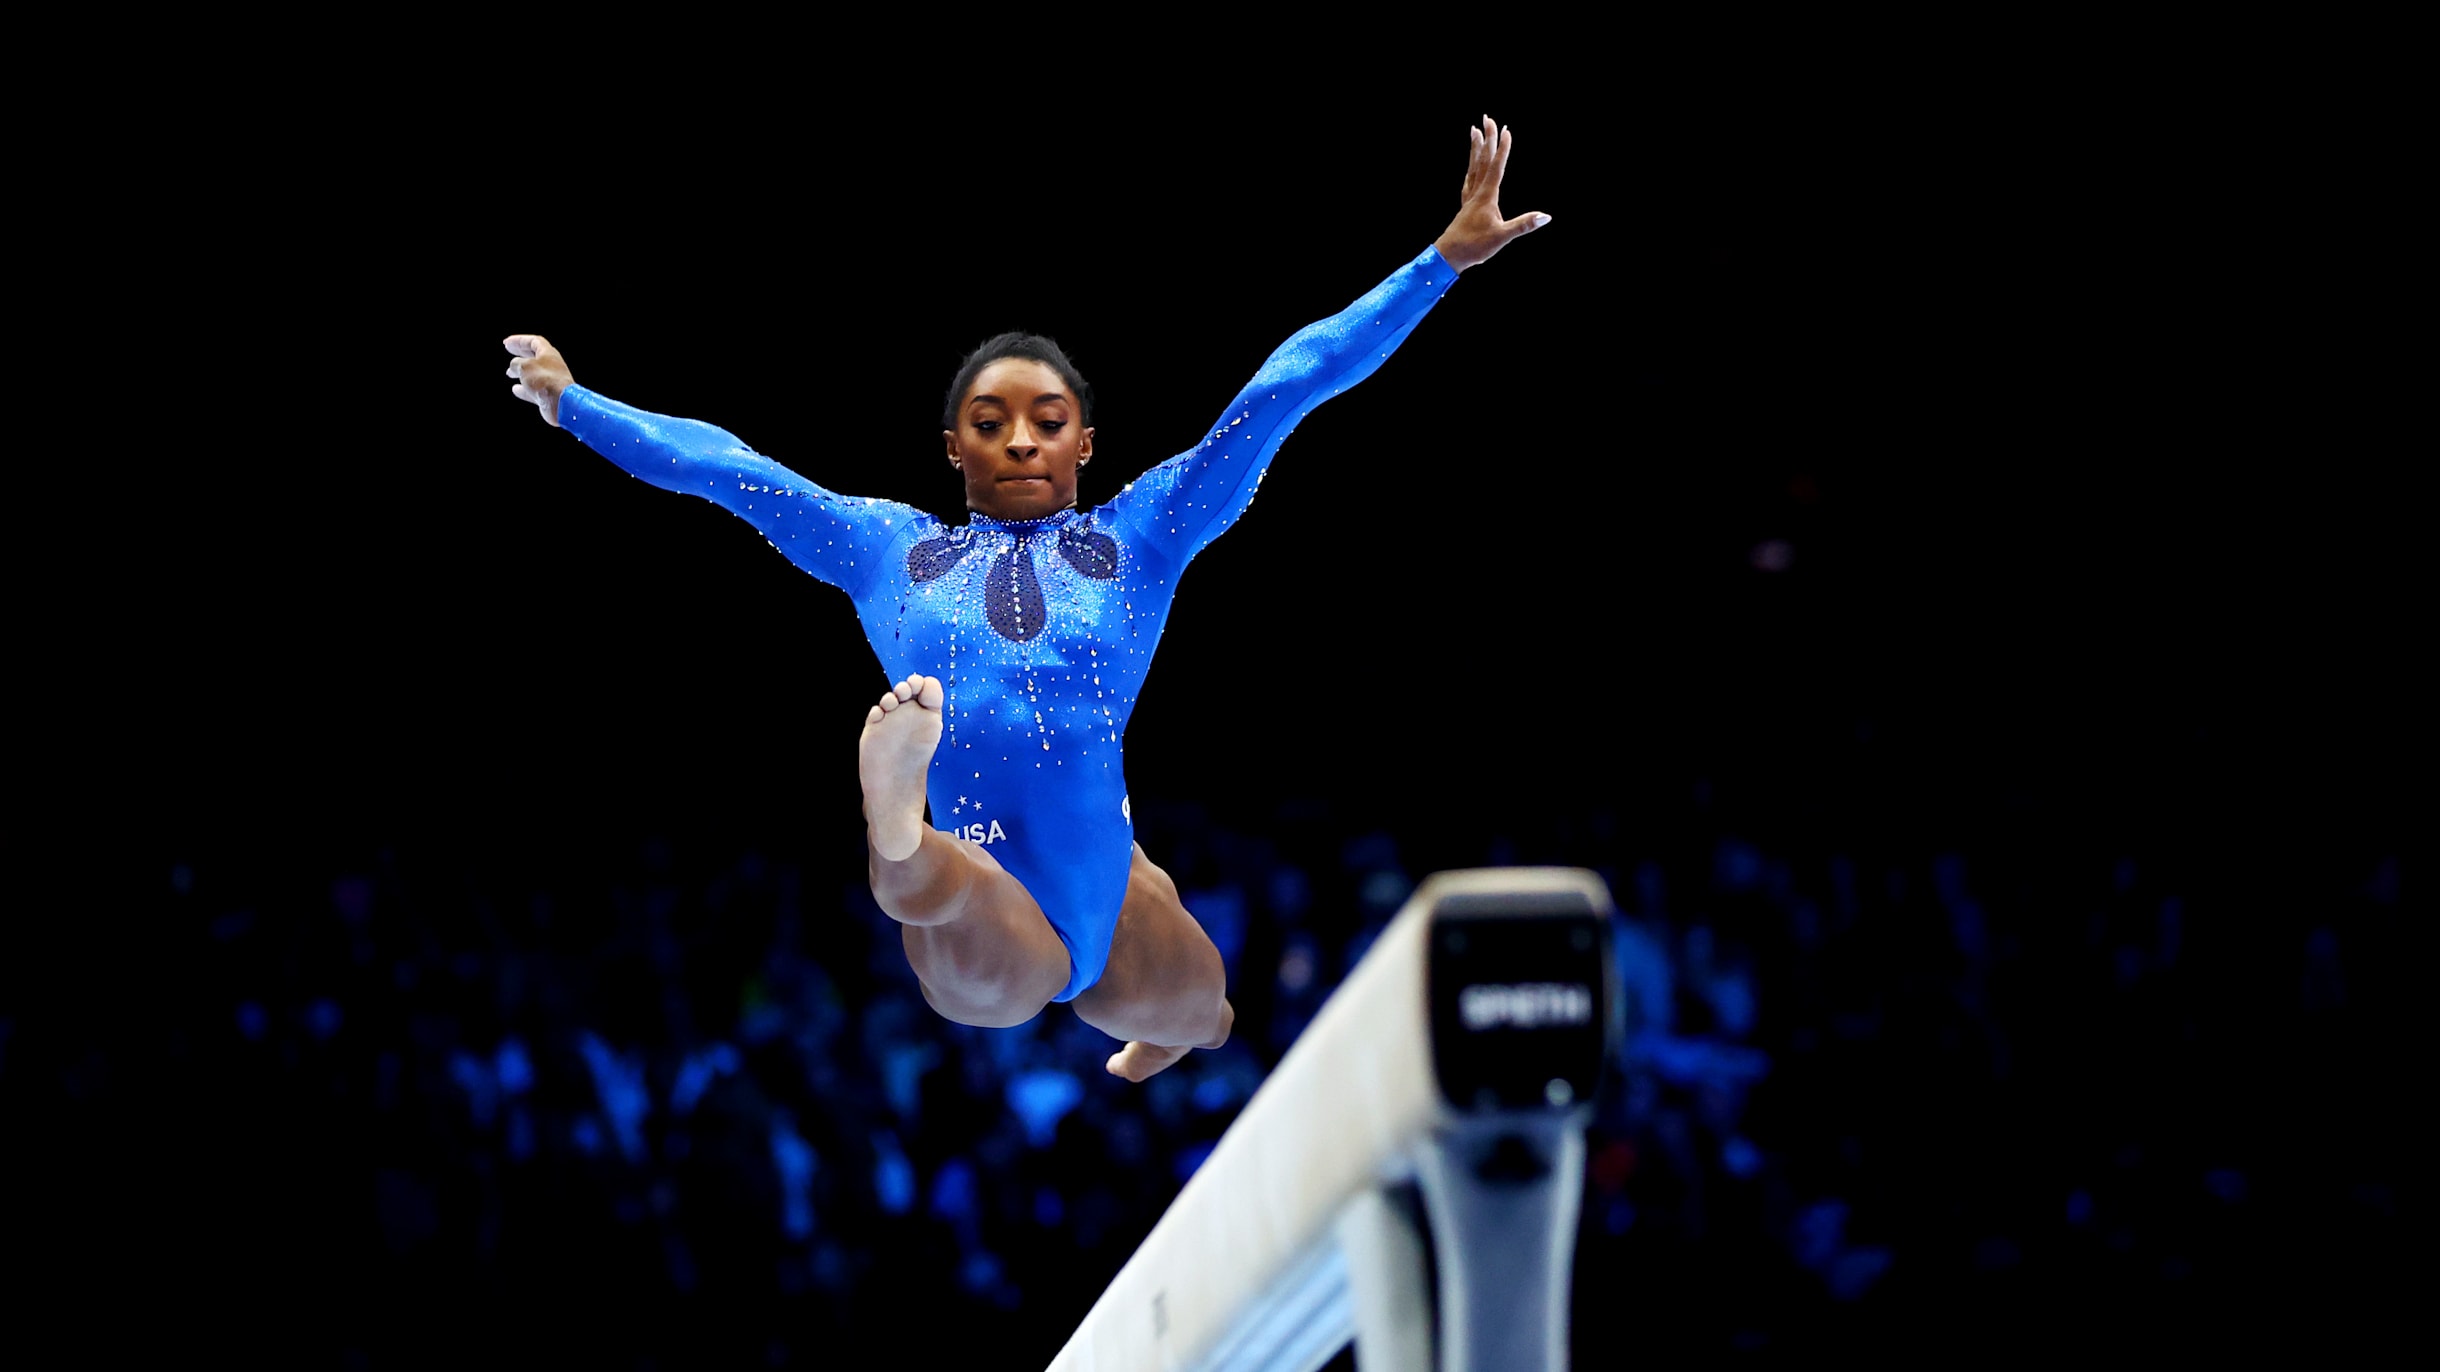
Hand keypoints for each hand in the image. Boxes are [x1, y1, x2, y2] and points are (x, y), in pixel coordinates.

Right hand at [503, 335, 572, 427]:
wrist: (560, 403)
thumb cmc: (545, 381)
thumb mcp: (524, 366)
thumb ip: (516, 363)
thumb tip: (514, 367)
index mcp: (548, 354)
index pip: (534, 342)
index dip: (519, 340)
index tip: (507, 343)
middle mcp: (552, 366)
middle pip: (534, 356)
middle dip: (520, 352)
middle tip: (509, 350)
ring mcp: (551, 381)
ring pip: (534, 373)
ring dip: (521, 372)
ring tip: (509, 373)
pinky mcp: (549, 395)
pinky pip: (535, 390)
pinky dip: (524, 389)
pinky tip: (516, 390)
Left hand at [1431, 115, 1548, 271]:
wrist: (1448, 256)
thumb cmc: (1474, 247)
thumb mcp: (1502, 236)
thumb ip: (1523, 225)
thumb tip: (1545, 216)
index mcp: (1486, 197)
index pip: (1496, 167)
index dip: (1502, 149)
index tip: (1507, 130)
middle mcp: (1476, 193)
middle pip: (1482, 160)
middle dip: (1487, 138)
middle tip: (1488, 118)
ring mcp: (1469, 198)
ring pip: (1473, 166)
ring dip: (1475, 148)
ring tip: (1474, 130)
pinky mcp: (1465, 206)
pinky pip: (1469, 179)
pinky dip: (1471, 167)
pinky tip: (1472, 166)